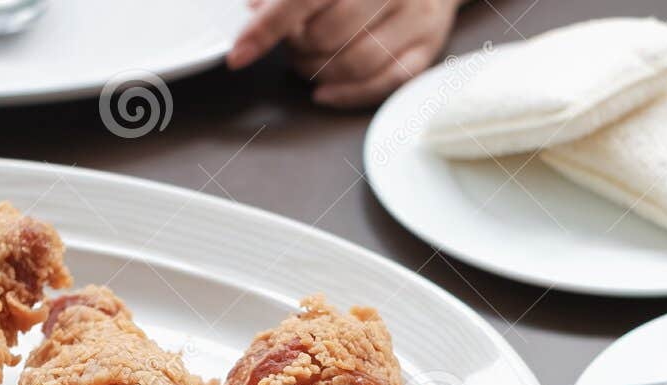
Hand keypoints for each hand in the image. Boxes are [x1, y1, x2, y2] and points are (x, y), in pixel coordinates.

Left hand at [228, 0, 461, 107]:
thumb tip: (255, 8)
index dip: (267, 27)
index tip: (240, 52)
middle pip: (328, 34)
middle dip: (297, 48)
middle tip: (291, 44)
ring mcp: (415, 18)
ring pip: (355, 63)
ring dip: (318, 72)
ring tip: (307, 62)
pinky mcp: (427, 47)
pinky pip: (383, 83)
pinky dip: (347, 94)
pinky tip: (324, 91)